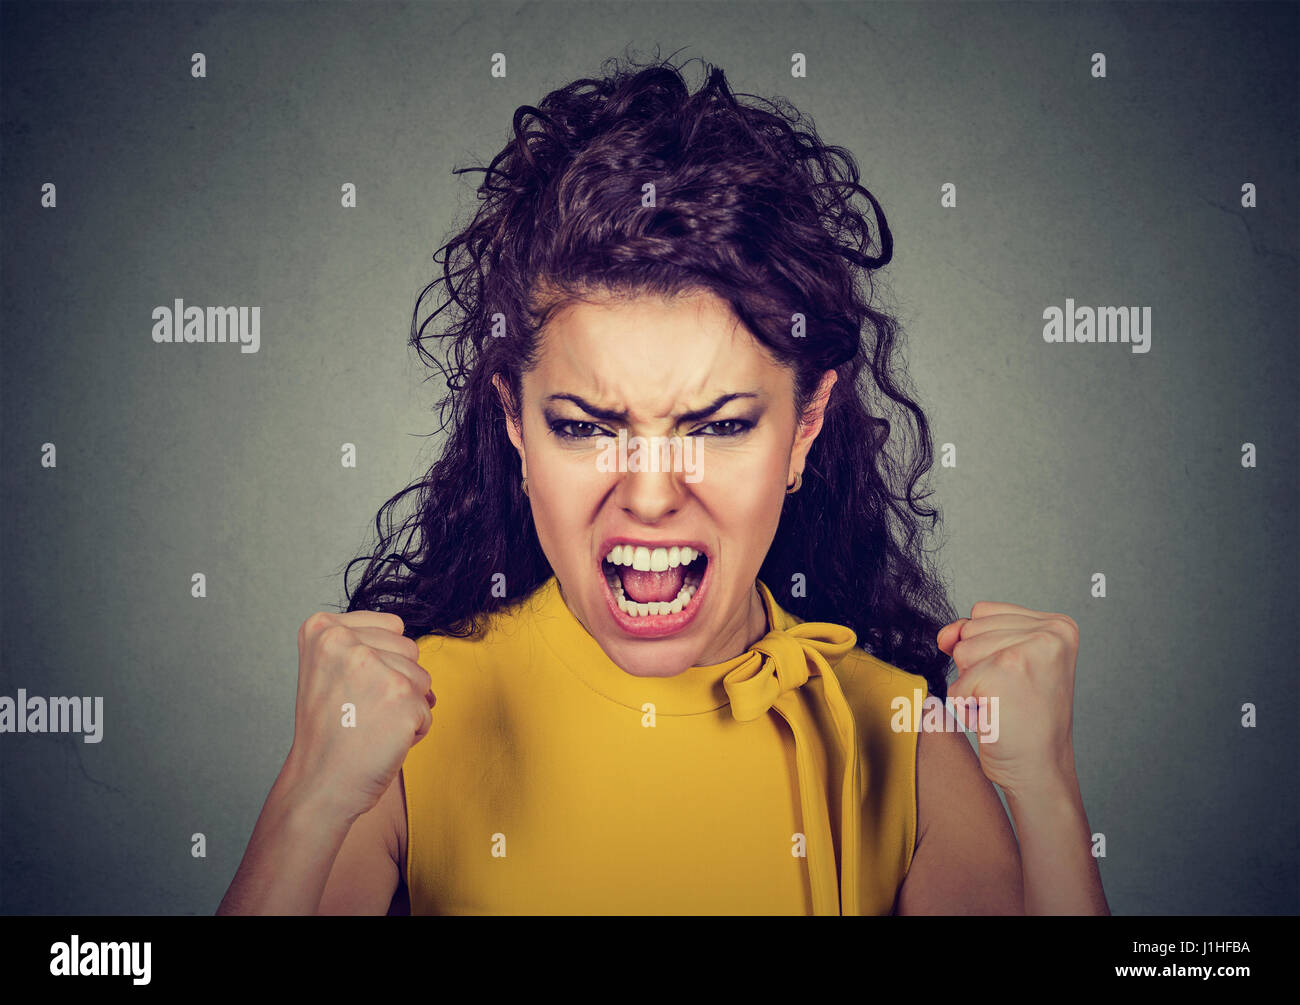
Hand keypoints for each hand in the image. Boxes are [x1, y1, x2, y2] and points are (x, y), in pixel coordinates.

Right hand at [280, 610, 434, 824]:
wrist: (320, 785)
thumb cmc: (329, 732)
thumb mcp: (327, 670)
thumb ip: (362, 644)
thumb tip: (410, 645)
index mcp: (322, 629)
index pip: (392, 626)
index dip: (383, 662)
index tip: (351, 688)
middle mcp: (346, 642)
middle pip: (410, 650)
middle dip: (397, 682)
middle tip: (359, 711)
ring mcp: (375, 669)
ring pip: (423, 679)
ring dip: (406, 706)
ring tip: (370, 725)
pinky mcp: (401, 698)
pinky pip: (428, 710)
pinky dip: (413, 731)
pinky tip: (381, 742)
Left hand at [937, 603, 1079, 799]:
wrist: (1041, 771)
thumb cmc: (1026, 721)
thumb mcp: (1005, 664)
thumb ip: (973, 635)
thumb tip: (946, 634)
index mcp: (1058, 626)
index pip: (983, 613)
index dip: (984, 650)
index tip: (1018, 679)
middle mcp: (1050, 633)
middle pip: (970, 631)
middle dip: (979, 668)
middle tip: (1013, 696)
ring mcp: (1026, 651)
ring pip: (961, 653)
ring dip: (973, 687)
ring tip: (1005, 705)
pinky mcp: (1002, 674)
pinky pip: (957, 683)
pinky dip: (968, 707)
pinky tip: (998, 719)